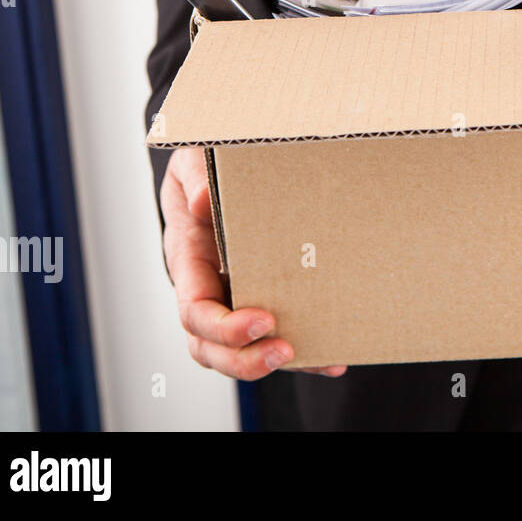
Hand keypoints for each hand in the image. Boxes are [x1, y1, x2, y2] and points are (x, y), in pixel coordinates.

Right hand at [160, 145, 346, 378]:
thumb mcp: (193, 158)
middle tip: (285, 351)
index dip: (224, 326)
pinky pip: (272, 335)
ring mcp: (231, 296)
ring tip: (318, 361)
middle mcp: (206, 287)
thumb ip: (195, 177)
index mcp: (188, 260)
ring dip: (273, 362)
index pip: (194, 311)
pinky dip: (302, 352)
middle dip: (245, 359)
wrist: (217, 164)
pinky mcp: (259, 296)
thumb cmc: (204, 164)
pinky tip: (332, 358)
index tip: (262, 320)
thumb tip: (201, 205)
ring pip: (239, 351)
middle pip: (210, 346)